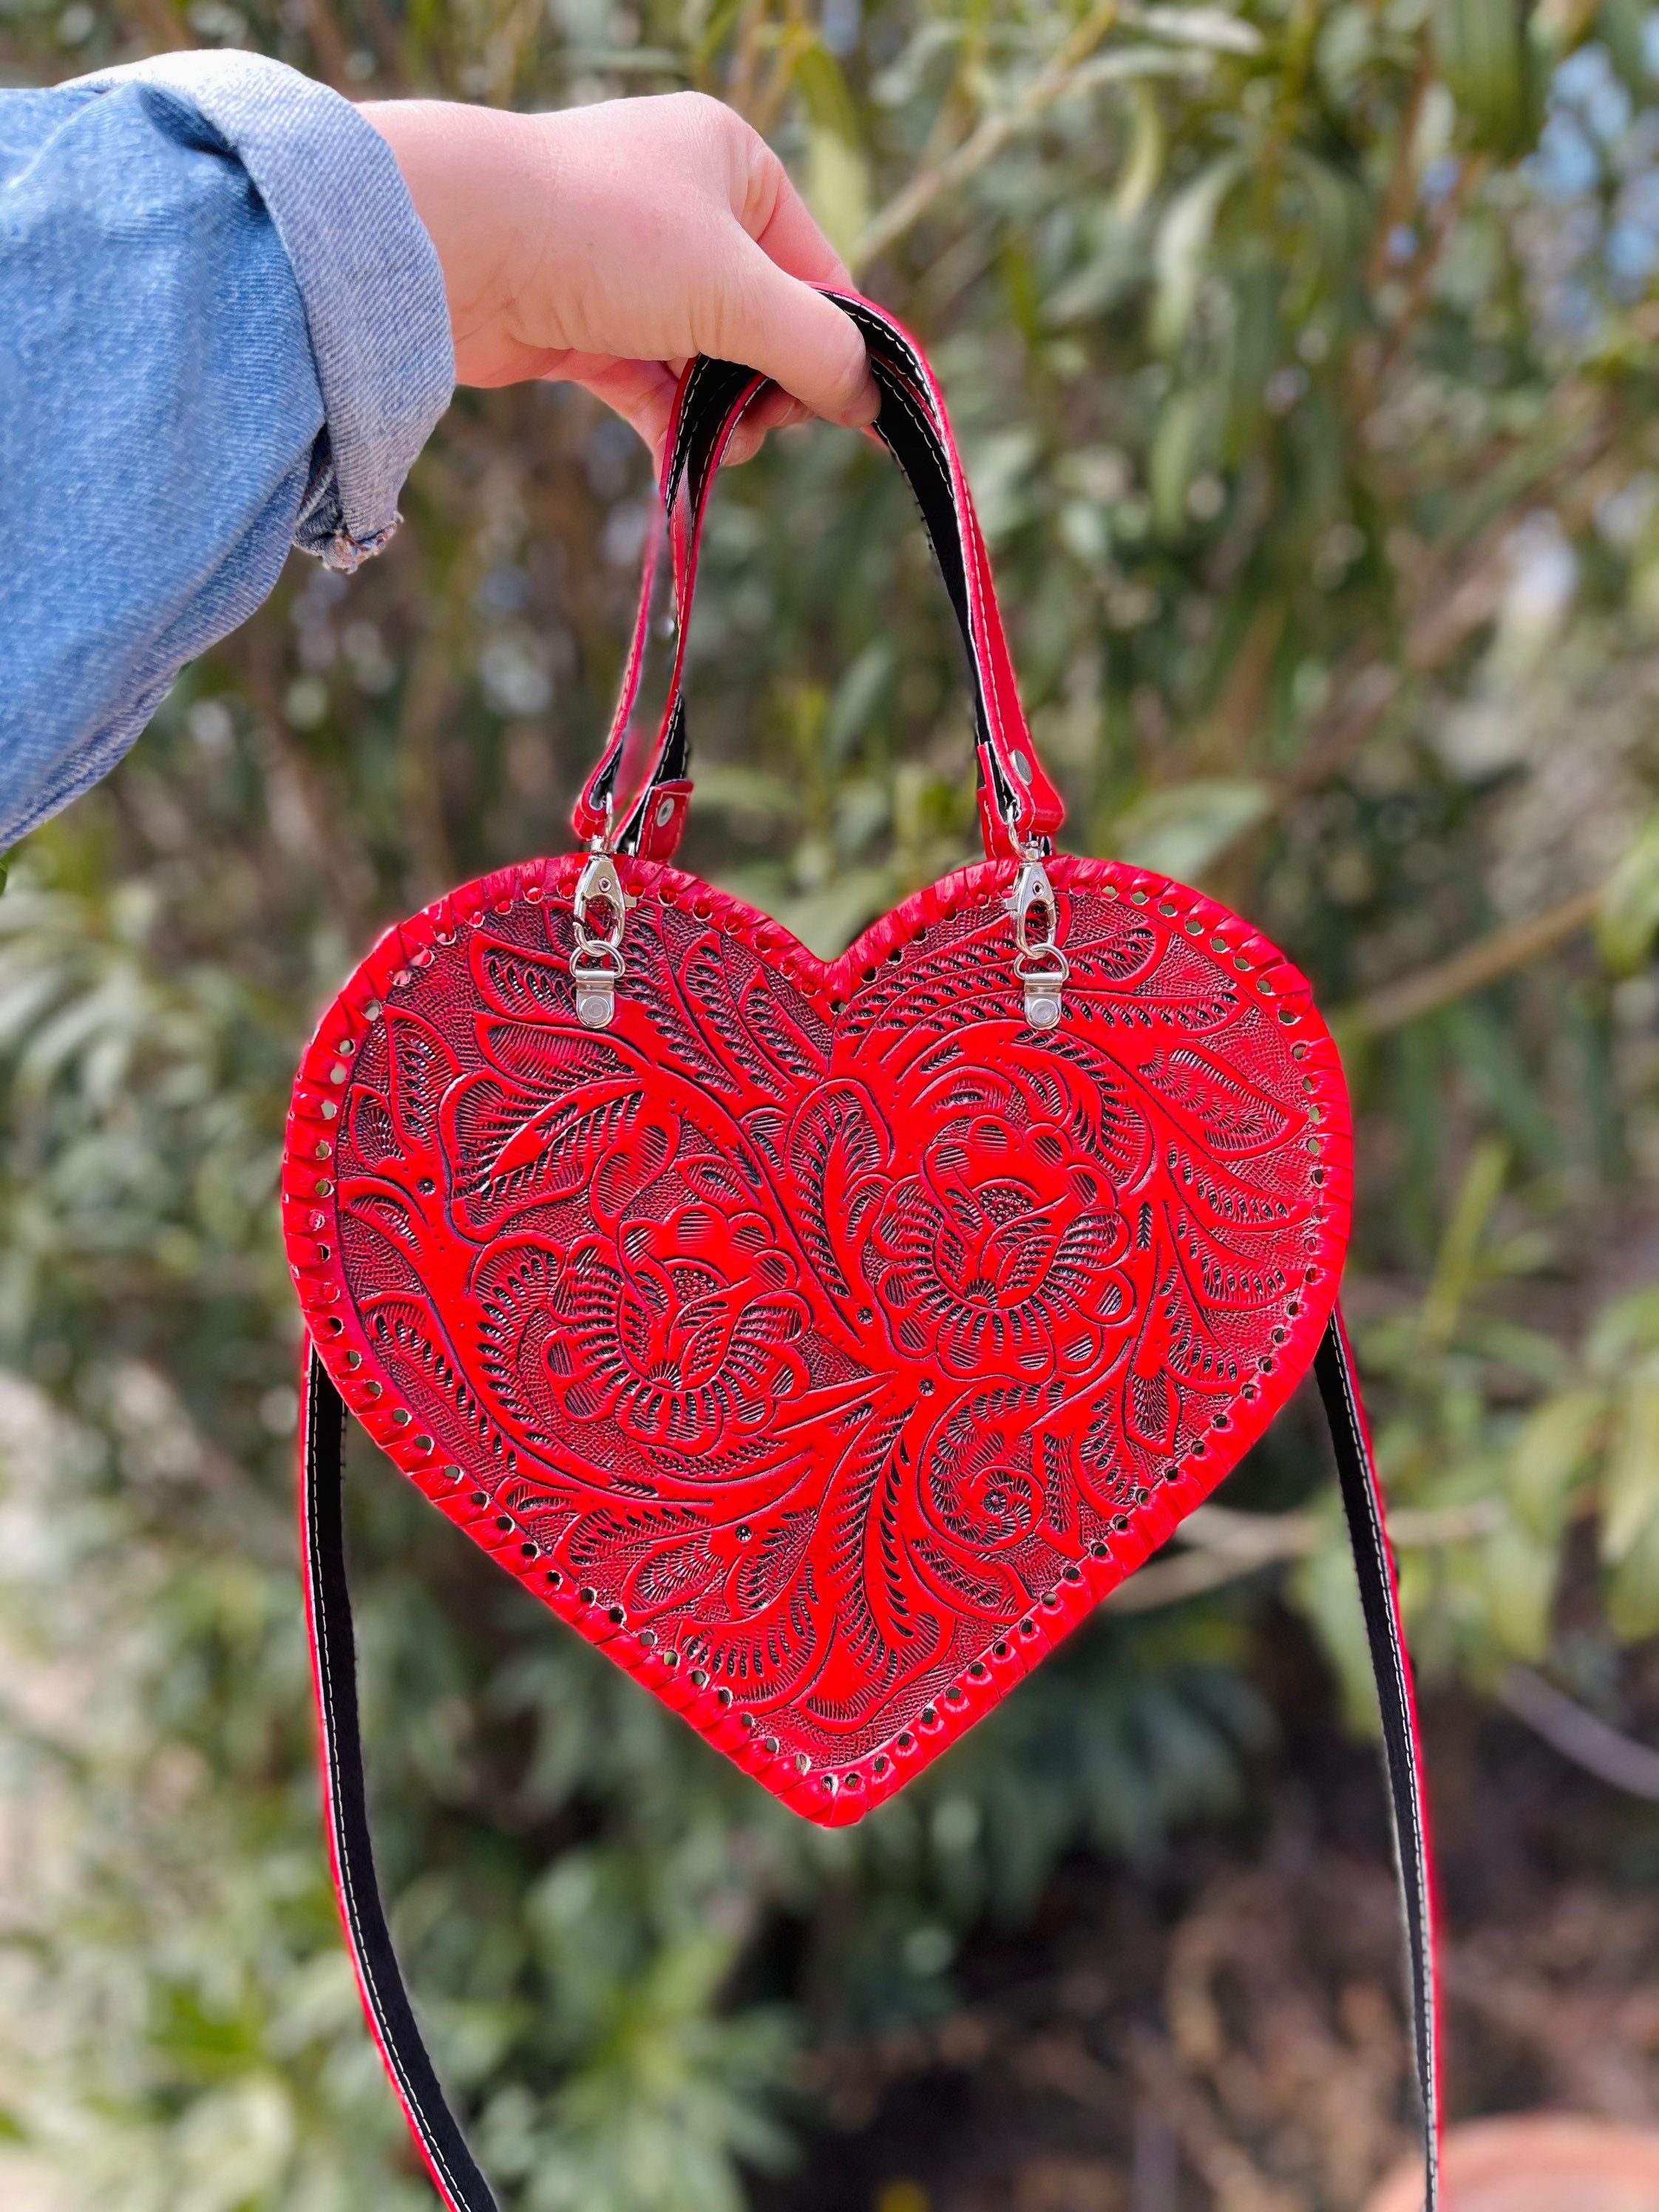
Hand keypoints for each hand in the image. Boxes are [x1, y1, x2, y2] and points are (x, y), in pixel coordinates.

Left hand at [360, 91, 876, 467]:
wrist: (456, 245)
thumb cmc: (605, 237)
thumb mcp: (735, 290)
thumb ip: (814, 348)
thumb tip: (869, 401)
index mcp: (734, 165)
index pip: (818, 270)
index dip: (834, 347)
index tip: (844, 414)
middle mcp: (686, 208)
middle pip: (766, 325)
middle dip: (769, 387)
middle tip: (762, 424)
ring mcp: (633, 272)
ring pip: (710, 364)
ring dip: (722, 415)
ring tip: (720, 444)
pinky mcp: (588, 327)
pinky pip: (655, 388)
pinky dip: (672, 427)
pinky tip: (682, 462)